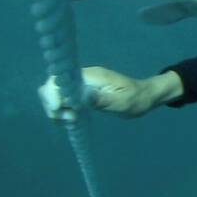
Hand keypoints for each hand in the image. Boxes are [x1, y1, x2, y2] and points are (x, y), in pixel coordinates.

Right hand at [38, 67, 182, 119]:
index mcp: (92, 76)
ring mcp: (80, 85)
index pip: (60, 78)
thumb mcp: (123, 102)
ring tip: (72, 120)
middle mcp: (83, 77)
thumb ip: (103, 99)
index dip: (53, 93)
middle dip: (53, 104)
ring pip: (54, 94)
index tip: (61, 109)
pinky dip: (61, 111)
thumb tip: (82, 96)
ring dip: (57, 109)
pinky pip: (62, 100)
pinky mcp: (80, 93)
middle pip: (52, 86)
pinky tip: (71, 120)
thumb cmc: (136, 99)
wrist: (144, 97)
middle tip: (70, 118)